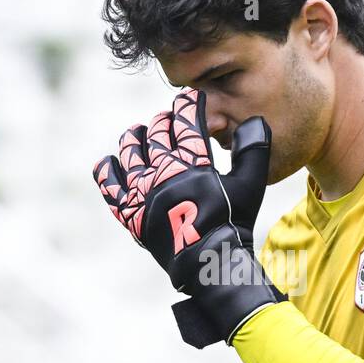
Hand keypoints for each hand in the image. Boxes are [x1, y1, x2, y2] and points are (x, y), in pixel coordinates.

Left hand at [93, 88, 285, 347]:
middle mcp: (164, 173)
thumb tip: (255, 121)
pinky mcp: (130, 212)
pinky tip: (111, 162)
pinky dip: (108, 170)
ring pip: (130, 151)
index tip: (191, 98)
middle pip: (157, 132)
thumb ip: (253, 151)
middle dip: (165, 121)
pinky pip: (109, 185)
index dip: (189, 104)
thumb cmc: (233, 224)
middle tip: (171, 121)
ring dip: (136, 136)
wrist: (209, 264)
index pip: (187, 121)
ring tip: (140, 133)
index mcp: (193, 163)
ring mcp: (143, 192)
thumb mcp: (251, 186)